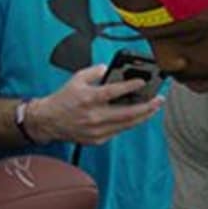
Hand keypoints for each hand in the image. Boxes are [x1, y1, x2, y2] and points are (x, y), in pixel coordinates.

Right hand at [28, 64, 163, 144]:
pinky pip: (118, 131)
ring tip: (154, 108)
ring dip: (143, 116)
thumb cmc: (63, 100)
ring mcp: (97, 130)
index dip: (130, 86)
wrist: (49, 121)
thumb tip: (108, 69)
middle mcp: (94, 116)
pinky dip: (129, 123)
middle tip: (159, 100)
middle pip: (127, 113)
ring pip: (127, 125)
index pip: (113, 92)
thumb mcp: (76, 79)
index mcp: (89, 99)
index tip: (142, 82)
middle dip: (147, 107)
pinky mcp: (98, 139)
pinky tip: (137, 117)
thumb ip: (94, 72)